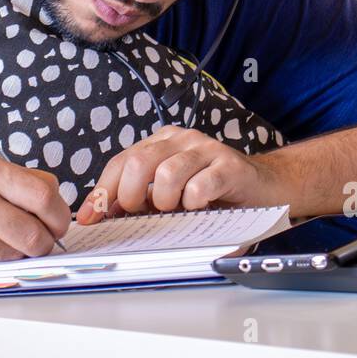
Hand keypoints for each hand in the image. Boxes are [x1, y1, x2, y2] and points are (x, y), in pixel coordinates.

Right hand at [0, 154, 71, 265]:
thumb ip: (10, 179)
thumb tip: (51, 195)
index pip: (44, 193)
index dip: (58, 212)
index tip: (57, 219)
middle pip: (36, 231)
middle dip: (46, 240)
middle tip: (42, 238)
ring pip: (16, 251)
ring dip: (18, 251)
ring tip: (1, 236)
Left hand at [75, 126, 284, 224]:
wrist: (266, 188)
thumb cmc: (215, 194)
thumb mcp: (172, 194)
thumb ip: (142, 199)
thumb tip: (103, 216)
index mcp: (162, 144)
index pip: (120, 161)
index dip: (102, 192)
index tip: (90, 217)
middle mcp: (181, 140)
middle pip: (138, 163)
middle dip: (131, 197)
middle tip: (144, 213)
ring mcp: (206, 150)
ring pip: (166, 174)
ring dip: (165, 202)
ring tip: (178, 210)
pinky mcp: (229, 166)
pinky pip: (199, 186)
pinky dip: (193, 204)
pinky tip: (202, 207)